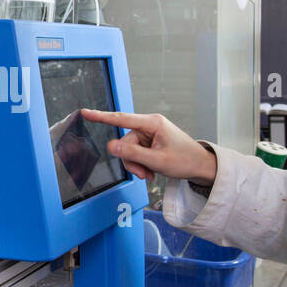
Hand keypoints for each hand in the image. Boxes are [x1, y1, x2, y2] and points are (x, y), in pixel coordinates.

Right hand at [80, 109, 216, 183]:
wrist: (200, 166)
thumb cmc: (185, 160)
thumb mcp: (157, 161)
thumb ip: (132, 154)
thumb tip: (111, 147)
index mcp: (152, 123)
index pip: (121, 118)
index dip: (101, 117)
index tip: (86, 112)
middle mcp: (150, 125)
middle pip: (125, 141)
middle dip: (131, 160)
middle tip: (144, 173)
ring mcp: (150, 134)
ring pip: (129, 150)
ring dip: (136, 165)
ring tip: (149, 173)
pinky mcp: (150, 142)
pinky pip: (136, 153)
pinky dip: (141, 164)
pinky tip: (151, 170)